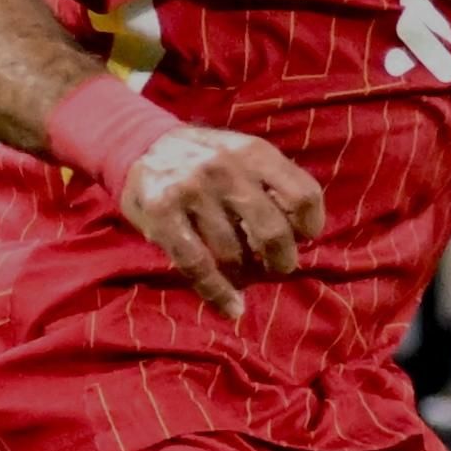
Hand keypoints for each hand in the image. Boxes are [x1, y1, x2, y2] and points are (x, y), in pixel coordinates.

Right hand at [121, 126, 327, 319]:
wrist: (140, 143)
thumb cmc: (206, 158)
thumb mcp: (244, 153)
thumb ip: (272, 182)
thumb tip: (301, 234)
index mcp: (254, 152)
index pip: (304, 196)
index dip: (310, 225)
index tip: (303, 239)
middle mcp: (225, 168)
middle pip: (272, 231)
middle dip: (281, 260)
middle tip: (277, 267)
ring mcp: (191, 190)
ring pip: (233, 253)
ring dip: (245, 275)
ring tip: (244, 277)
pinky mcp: (161, 213)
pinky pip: (196, 265)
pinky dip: (217, 293)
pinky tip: (231, 308)